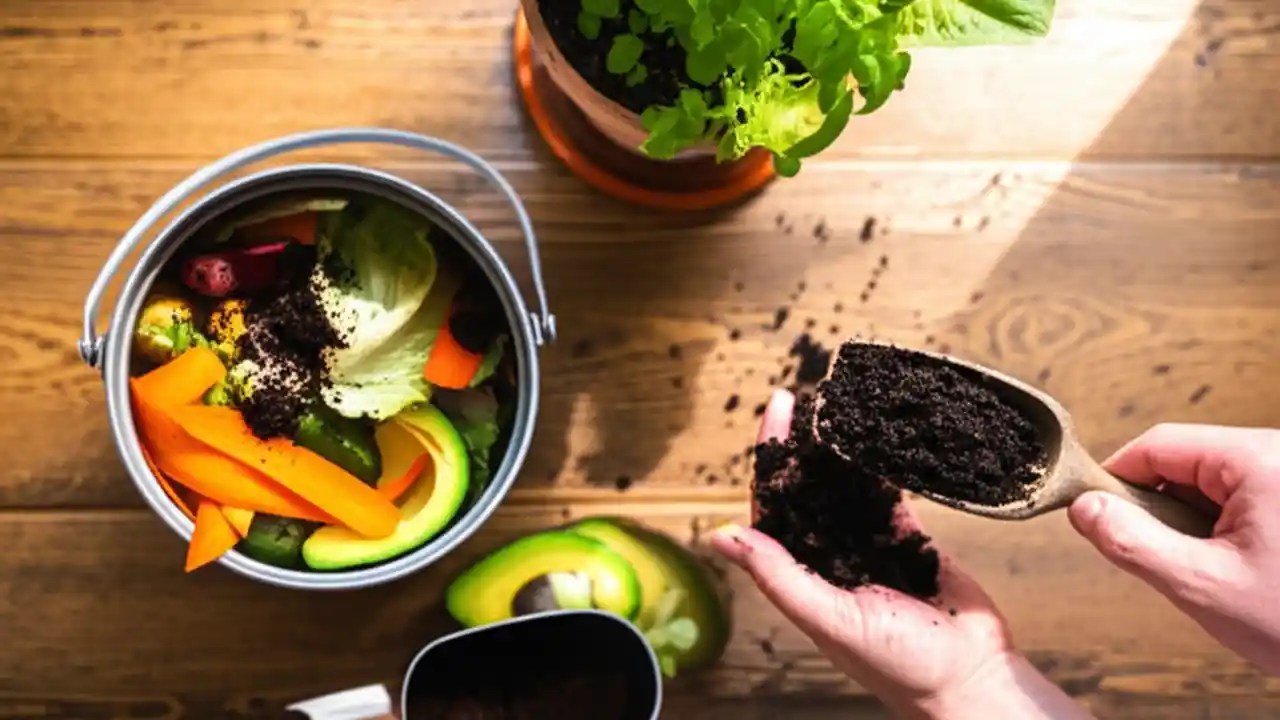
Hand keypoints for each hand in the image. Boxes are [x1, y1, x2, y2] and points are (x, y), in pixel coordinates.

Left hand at [711, 390, 1089, 719]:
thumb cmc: (898, 665)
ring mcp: (869, 547)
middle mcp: (829, 557)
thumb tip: (719, 535)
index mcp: (801, 575)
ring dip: (837, 451)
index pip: (772, 505)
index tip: (773, 413)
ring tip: (836, 409)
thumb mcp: (828, 617)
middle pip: (806, 488)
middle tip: (803, 398)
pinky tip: (874, 438)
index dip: (769, 457)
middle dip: (800, 444)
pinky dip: (880, 467)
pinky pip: (888, 495)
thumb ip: (777, 574)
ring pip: (845, 487)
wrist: (969, 677)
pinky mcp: (909, 542)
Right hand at [1070, 423, 1279, 673]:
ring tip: (1209, 569)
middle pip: (1187, 459)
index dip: (1116, 475)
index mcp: (1258, 460)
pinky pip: (1247, 495)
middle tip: (1158, 555)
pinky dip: (1227, 527)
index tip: (1091, 510)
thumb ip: (1133, 542)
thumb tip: (1085, 509)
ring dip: (1195, 519)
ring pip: (1216, 480)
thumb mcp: (1203, 586)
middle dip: (1160, 505)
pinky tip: (1240, 567)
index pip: (1158, 444)